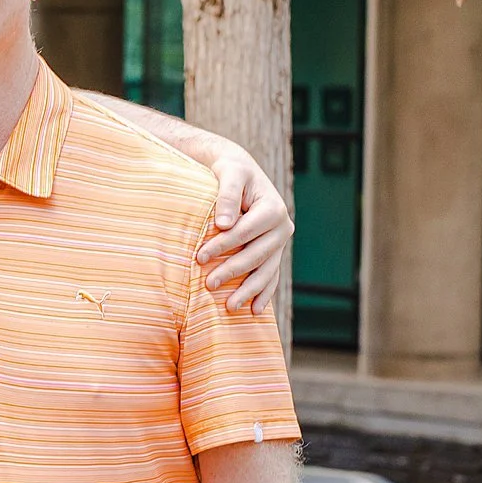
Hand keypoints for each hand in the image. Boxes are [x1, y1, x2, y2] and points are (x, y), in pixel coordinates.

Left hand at [194, 143, 294, 315]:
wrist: (240, 173)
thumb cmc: (231, 172)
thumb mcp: (229, 174)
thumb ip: (227, 195)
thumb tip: (223, 224)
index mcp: (273, 208)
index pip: (246, 231)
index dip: (223, 245)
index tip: (199, 257)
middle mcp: (282, 227)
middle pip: (257, 255)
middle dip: (232, 271)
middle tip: (208, 285)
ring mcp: (280, 242)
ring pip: (266, 270)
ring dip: (249, 290)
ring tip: (230, 307)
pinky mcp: (274, 252)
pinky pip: (271, 275)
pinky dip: (263, 293)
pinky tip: (254, 310)